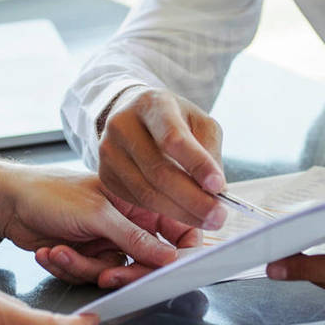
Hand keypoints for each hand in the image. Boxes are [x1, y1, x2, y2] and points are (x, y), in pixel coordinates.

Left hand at [0, 157, 201, 285]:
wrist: (8, 202)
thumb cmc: (50, 192)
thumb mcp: (97, 214)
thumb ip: (135, 238)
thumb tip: (170, 257)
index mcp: (140, 203)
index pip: (179, 231)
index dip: (181, 253)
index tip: (171, 270)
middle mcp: (129, 224)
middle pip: (147, 263)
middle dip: (122, 272)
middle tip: (105, 274)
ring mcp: (108, 242)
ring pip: (114, 274)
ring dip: (82, 268)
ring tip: (59, 251)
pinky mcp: (88, 257)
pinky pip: (89, 277)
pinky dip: (67, 268)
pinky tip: (50, 252)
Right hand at [98, 86, 228, 230]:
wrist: (133, 116)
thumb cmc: (173, 120)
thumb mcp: (198, 122)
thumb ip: (209, 150)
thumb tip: (215, 190)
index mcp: (151, 104)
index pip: (173, 137)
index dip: (197, 164)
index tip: (218, 186)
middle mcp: (122, 124)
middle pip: (159, 171)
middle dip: (193, 199)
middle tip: (219, 216)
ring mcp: (109, 150)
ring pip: (147, 192)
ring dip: (181, 212)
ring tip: (207, 219)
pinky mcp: (105, 174)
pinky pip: (137, 201)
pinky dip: (164, 212)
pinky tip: (183, 213)